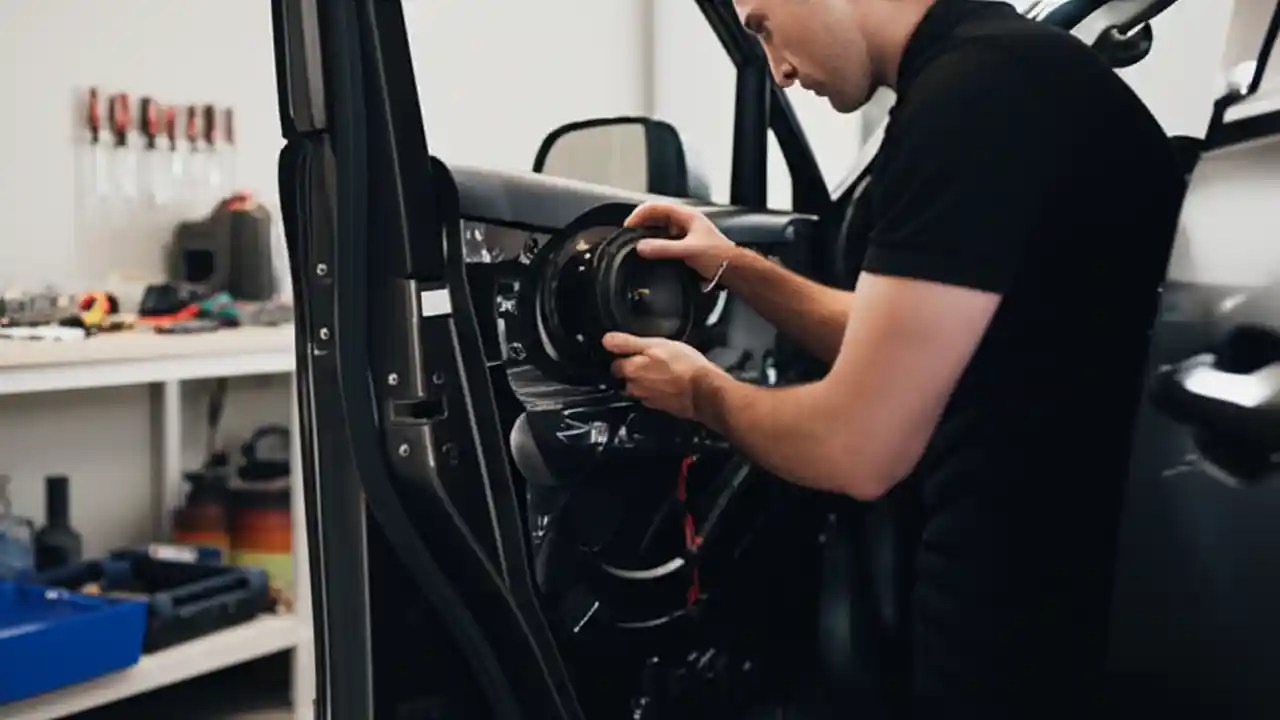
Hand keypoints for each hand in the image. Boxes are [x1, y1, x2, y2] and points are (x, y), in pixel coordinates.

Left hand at [603, 331, 725, 420]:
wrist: (705, 391)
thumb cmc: (683, 364)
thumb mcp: (656, 344)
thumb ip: (628, 343)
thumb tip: (605, 340)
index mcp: (631, 370)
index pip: (615, 364)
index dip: (624, 357)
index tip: (634, 353)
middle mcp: (635, 388)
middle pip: (626, 379)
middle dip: (633, 372)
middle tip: (649, 362)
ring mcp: (647, 400)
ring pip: (639, 389)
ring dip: (644, 382)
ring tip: (660, 373)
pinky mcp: (660, 408)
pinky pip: (652, 397)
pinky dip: (657, 391)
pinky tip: (668, 385)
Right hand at [626, 201, 737, 280]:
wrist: (734, 270)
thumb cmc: (719, 256)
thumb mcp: (688, 251)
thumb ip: (663, 249)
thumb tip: (641, 247)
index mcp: (686, 216)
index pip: (656, 207)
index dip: (639, 214)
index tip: (629, 227)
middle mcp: (684, 222)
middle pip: (655, 217)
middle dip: (641, 224)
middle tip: (628, 236)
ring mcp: (684, 234)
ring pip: (659, 229)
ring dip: (647, 235)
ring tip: (635, 244)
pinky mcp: (685, 246)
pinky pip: (664, 241)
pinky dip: (654, 245)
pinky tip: (650, 253)